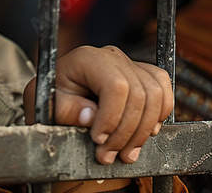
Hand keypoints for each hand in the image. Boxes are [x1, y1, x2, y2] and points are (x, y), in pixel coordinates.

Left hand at [23, 45, 172, 165]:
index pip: (115, 86)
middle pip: (138, 94)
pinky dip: (159, 116)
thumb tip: (90, 116)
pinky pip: (164, 92)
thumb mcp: (47, 105)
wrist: (59, 93)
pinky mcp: (143, 74)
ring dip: (143, 132)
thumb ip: (65, 110)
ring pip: (155, 97)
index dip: (112, 118)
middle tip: (108, 155)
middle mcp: (111, 56)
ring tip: (124, 153)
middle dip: (126, 133)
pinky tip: (143, 133)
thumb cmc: (51, 98)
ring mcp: (130, 63)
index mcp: (86, 58)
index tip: (97, 140)